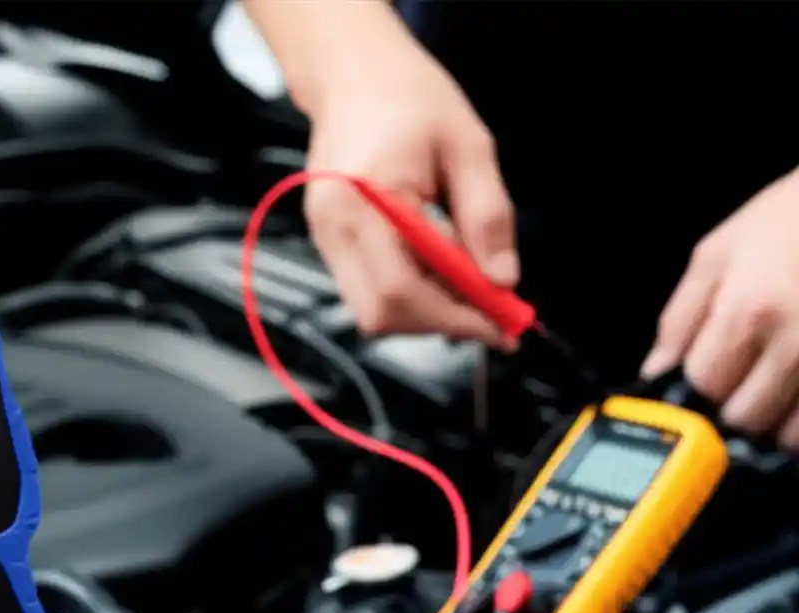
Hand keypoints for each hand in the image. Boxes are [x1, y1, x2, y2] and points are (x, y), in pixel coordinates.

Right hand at [298, 6, 517, 344]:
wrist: (355, 74)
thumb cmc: (407, 98)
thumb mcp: (470, 148)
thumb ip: (487, 217)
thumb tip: (501, 279)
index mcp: (366, 198)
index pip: (405, 288)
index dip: (457, 316)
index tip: (502, 323)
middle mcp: (335, 225)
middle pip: (382, 312)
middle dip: (440, 321)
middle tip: (490, 309)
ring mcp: (325, 236)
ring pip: (372, 309)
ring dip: (425, 309)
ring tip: (465, 279)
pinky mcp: (328, 239)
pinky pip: (367, 288)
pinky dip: (408, 292)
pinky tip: (437, 267)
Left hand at [642, 168, 798, 448]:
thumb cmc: (787, 219)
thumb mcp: (715, 255)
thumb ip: (679, 320)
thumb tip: (655, 373)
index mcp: (746, 311)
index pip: (702, 386)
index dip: (698, 388)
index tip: (704, 380)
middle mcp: (794, 343)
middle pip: (745, 416)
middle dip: (735, 407)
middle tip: (742, 382)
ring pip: (790, 434)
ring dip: (775, 422)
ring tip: (774, 387)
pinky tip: (796, 392)